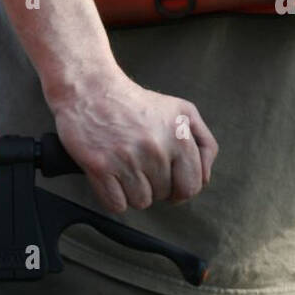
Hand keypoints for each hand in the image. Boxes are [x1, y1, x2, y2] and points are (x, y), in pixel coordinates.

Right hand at [52, 68, 217, 213]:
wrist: (90, 89)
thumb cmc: (134, 102)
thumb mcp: (181, 110)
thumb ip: (203, 143)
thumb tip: (205, 178)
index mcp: (178, 134)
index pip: (193, 185)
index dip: (181, 188)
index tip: (170, 180)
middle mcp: (155, 147)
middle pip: (165, 195)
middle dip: (157, 187)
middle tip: (143, 166)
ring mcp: (127, 159)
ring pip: (142, 202)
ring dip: (133, 191)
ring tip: (125, 166)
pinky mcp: (101, 167)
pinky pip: (117, 205)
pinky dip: (114, 196)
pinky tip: (111, 174)